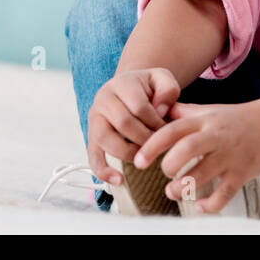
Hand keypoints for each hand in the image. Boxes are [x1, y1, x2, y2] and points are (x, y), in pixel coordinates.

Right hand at [85, 66, 181, 184]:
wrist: (129, 89)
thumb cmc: (149, 88)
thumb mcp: (163, 79)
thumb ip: (168, 89)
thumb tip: (160, 112)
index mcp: (122, 83)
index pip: (139, 106)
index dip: (156, 121)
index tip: (168, 130)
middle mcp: (103, 99)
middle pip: (123, 123)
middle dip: (145, 138)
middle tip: (159, 145)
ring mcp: (94, 119)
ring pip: (105, 139)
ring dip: (129, 152)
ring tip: (145, 157)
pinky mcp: (91, 137)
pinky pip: (92, 156)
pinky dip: (103, 171)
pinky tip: (119, 180)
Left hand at [132, 99, 259, 213]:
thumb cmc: (241, 118)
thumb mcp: (211, 110)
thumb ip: (185, 112)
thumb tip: (158, 112)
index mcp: (205, 120)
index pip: (172, 130)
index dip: (151, 146)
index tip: (138, 161)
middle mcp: (216, 136)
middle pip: (185, 150)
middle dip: (168, 167)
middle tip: (166, 174)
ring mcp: (231, 155)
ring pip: (201, 175)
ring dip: (182, 189)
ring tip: (175, 191)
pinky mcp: (244, 172)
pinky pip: (223, 194)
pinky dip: (209, 205)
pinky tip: (200, 205)